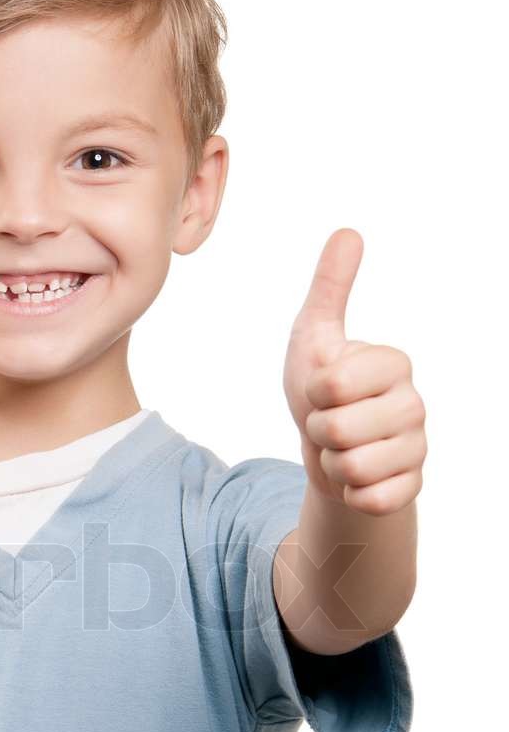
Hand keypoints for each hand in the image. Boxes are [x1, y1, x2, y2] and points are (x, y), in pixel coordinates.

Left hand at [283, 228, 426, 513]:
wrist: (328, 452)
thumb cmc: (322, 391)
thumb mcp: (315, 338)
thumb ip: (330, 288)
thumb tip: (348, 232)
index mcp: (393, 362)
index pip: (334, 383)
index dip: (314, 392)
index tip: (324, 389)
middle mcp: (414, 403)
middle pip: (338, 429)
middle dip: (318, 431)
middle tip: (329, 423)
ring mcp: (417, 448)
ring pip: (354, 467)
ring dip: (332, 464)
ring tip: (342, 448)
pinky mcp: (411, 487)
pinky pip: (372, 499)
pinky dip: (351, 493)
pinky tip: (356, 478)